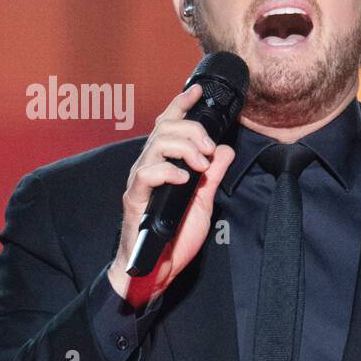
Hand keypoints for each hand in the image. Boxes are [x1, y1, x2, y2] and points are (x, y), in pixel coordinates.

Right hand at [108, 83, 235, 308]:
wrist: (158, 270)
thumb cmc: (175, 237)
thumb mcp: (203, 201)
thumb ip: (213, 175)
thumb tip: (226, 149)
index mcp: (164, 164)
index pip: (169, 126)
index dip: (180, 105)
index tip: (197, 91)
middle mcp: (148, 168)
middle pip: (165, 130)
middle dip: (192, 131)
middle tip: (210, 150)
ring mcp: (140, 182)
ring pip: (155, 146)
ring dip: (184, 148)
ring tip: (200, 164)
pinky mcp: (134, 200)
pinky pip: (146, 174)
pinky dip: (167, 171)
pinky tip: (185, 179)